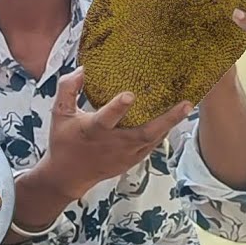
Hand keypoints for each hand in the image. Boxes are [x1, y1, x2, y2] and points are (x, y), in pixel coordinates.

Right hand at [35, 67, 191, 200]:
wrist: (68, 175)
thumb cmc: (64, 141)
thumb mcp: (59, 112)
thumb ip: (68, 88)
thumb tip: (83, 69)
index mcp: (93, 130)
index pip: (106, 118)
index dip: (118, 107)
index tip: (130, 95)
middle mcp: (112, 143)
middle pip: (144, 133)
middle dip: (166, 119)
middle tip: (185, 104)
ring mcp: (125, 154)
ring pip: (153, 139)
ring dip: (170, 124)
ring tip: (186, 107)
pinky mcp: (132, 161)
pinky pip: (152, 146)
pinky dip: (162, 133)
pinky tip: (173, 120)